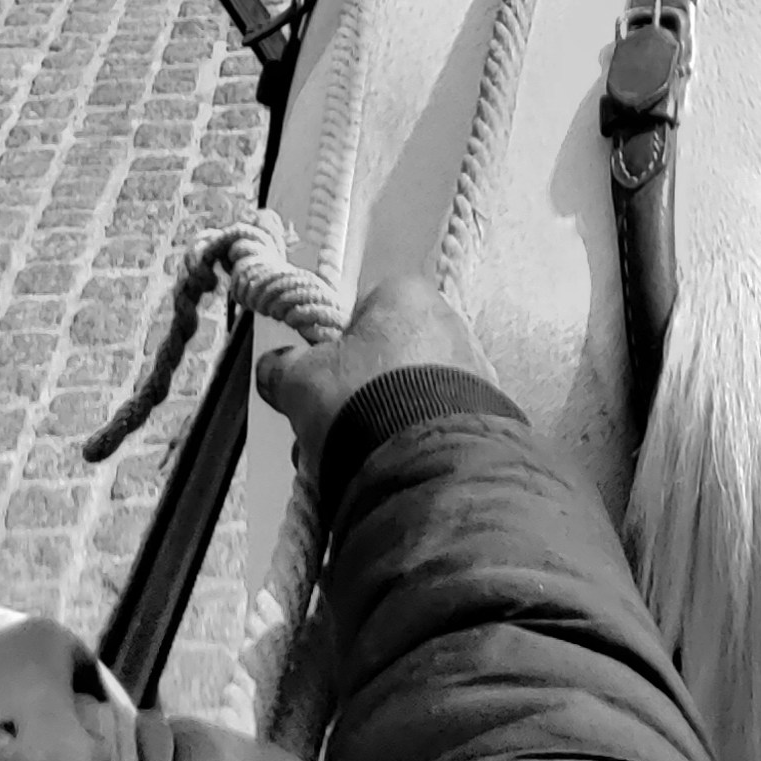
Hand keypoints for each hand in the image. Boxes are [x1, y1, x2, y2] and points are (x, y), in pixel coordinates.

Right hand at [253, 272, 490, 457]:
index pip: (359, 312)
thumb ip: (283, 367)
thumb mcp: (301, 381)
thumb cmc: (361, 402)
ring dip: (378, 422)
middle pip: (383, 358)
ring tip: (353, 458)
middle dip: (353, 395)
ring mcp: (473, 369)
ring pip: (407, 395)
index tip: (316, 384)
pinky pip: (434, 422)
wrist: (427, 467)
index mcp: (406, 294)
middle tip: (329, 428)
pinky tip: (390, 466)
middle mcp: (448, 321)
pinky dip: (412, 441)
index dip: (330, 349)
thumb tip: (274, 367)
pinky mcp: (486, 415)